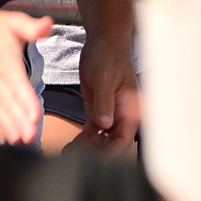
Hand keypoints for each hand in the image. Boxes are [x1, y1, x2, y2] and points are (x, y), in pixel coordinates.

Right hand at [0, 0, 50, 144]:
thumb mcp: (12, 23)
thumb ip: (30, 27)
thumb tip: (48, 25)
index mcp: (4, 61)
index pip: (18, 83)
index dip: (26, 99)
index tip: (35, 114)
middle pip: (8, 101)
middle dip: (18, 119)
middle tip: (28, 136)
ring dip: (6, 125)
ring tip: (16, 140)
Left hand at [78, 28, 140, 149]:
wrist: (103, 41)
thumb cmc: (110, 56)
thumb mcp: (105, 79)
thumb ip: (105, 103)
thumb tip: (105, 124)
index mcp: (130, 108)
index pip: (124, 137)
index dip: (111, 150)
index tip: (95, 159)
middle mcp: (122, 114)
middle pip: (112, 142)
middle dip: (97, 152)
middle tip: (76, 156)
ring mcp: (110, 113)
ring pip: (102, 138)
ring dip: (88, 147)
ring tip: (70, 153)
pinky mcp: (99, 109)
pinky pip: (93, 129)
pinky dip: (84, 138)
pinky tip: (73, 145)